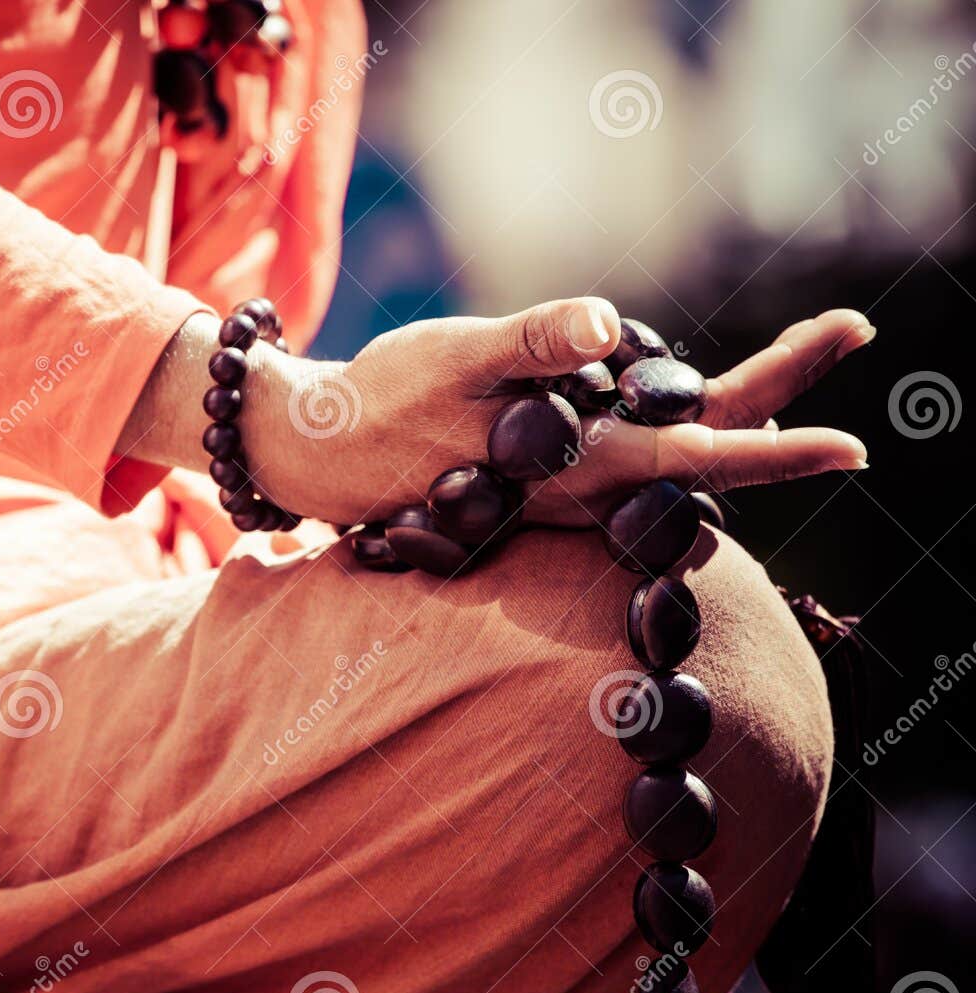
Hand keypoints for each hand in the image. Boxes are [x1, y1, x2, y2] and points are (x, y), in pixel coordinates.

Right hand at [242, 298, 871, 526]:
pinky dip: (676, 411)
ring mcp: (572, 478)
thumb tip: (609, 323)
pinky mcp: (551, 464)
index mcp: (578, 467)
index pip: (699, 452)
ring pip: (672, 444)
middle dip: (779, 391)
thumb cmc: (383, 403)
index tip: (852, 443)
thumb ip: (529, 342)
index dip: (776, 443)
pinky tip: (691, 390)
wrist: (323, 454)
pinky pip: (634, 442)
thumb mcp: (450, 360)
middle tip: (850, 328)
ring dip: (739, 401)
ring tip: (801, 355)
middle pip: (705, 442)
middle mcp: (589, 484)